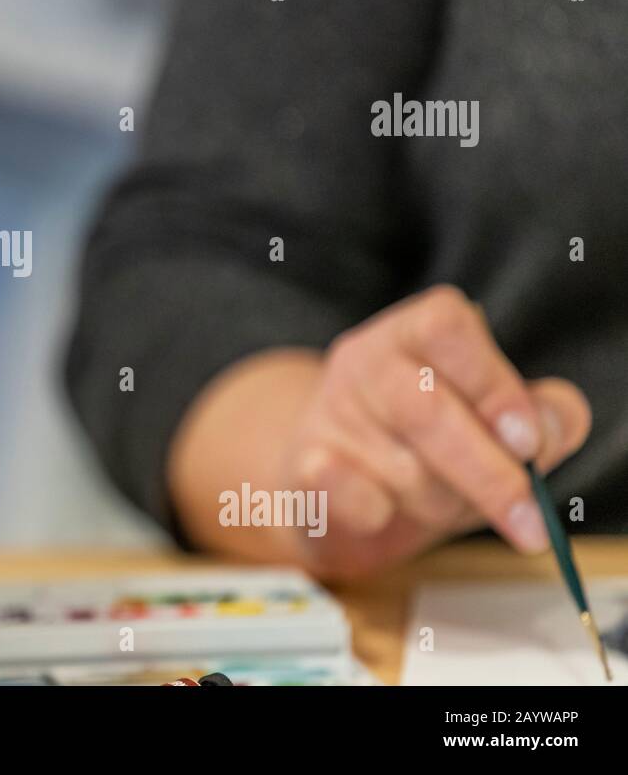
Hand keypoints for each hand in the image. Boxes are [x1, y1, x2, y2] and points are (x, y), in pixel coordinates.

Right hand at [168, 285, 590, 578]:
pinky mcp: (301, 466)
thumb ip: (545, 418)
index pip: (445, 325)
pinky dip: (377, 512)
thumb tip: (546, 430)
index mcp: (413, 331)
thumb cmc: (431, 448)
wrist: (336, 485)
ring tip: (444, 505)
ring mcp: (327, 411)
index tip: (526, 443)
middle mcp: (362, 360)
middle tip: (529, 522)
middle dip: (487, 474)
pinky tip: (384, 512)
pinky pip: (347, 493)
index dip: (492, 382)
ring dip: (442, 503)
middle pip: (425, 407)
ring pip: (401, 467)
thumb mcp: (498, 426)